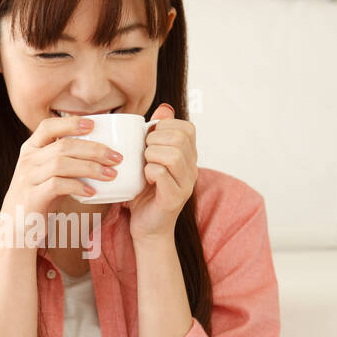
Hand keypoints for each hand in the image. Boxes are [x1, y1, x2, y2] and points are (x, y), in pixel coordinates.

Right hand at [4, 113, 122, 218]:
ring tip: (110, 174)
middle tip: (116, 157)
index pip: (48, 126)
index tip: (94, 124)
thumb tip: (102, 152)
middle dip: (94, 149)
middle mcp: (28, 160)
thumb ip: (65, 160)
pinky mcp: (32, 197)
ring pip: (61, 163)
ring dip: (90, 168)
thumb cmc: (39, 196)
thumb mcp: (47, 173)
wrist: (16, 225)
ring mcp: (28, 178)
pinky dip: (77, 186)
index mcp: (31, 149)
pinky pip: (56, 185)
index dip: (71, 123)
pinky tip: (91, 192)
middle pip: (63, 146)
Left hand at [126, 103, 196, 242]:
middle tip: (144, 154)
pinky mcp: (175, 198)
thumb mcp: (148, 158)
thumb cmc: (145, 192)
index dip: (165, 127)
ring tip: (145, 165)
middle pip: (179, 139)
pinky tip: (146, 179)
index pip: (187, 127)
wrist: (147, 227)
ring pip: (172, 155)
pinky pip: (162, 174)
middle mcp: (192, 168)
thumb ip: (156, 135)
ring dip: (151, 155)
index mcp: (188, 156)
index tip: (150, 140)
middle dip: (154, 140)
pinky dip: (149, 172)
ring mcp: (186, 184)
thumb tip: (164, 108)